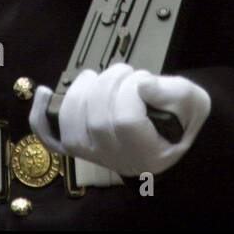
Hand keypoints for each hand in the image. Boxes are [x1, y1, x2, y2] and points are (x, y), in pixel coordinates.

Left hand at [29, 62, 209, 176]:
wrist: (173, 135)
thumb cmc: (182, 119)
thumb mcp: (192, 101)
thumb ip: (171, 92)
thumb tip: (142, 84)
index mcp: (149, 152)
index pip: (126, 121)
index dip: (130, 92)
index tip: (143, 80)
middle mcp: (118, 160)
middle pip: (96, 120)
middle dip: (108, 85)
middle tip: (124, 73)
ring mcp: (95, 155)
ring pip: (72, 126)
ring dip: (81, 93)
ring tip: (99, 78)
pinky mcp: (80, 145)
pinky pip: (53, 137)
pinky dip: (42, 117)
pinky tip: (43, 93)